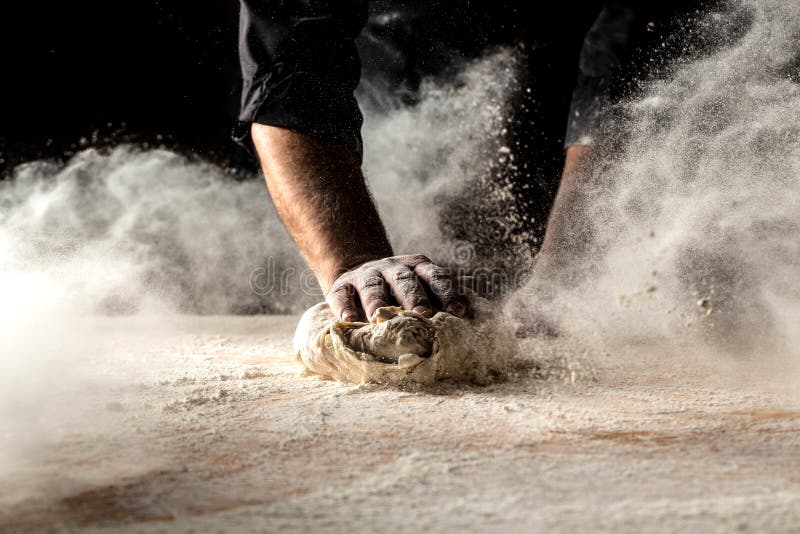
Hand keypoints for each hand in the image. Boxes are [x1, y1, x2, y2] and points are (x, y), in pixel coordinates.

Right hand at [326, 255, 467, 321]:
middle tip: (423, 315)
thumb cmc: (402, 289)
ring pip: (373, 286)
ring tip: (380, 316)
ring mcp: (366, 275)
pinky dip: (344, 307)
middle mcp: (393, 268)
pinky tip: (349, 320)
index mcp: (419, 268)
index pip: (436, 277)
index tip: (458, 311)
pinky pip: (342, 295)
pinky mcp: (342, 286)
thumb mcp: (425, 283)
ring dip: (377, 301)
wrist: (361, 274)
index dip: (447, 293)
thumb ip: (448, 290)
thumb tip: (484, 295)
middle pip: (406, 280)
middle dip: (415, 297)